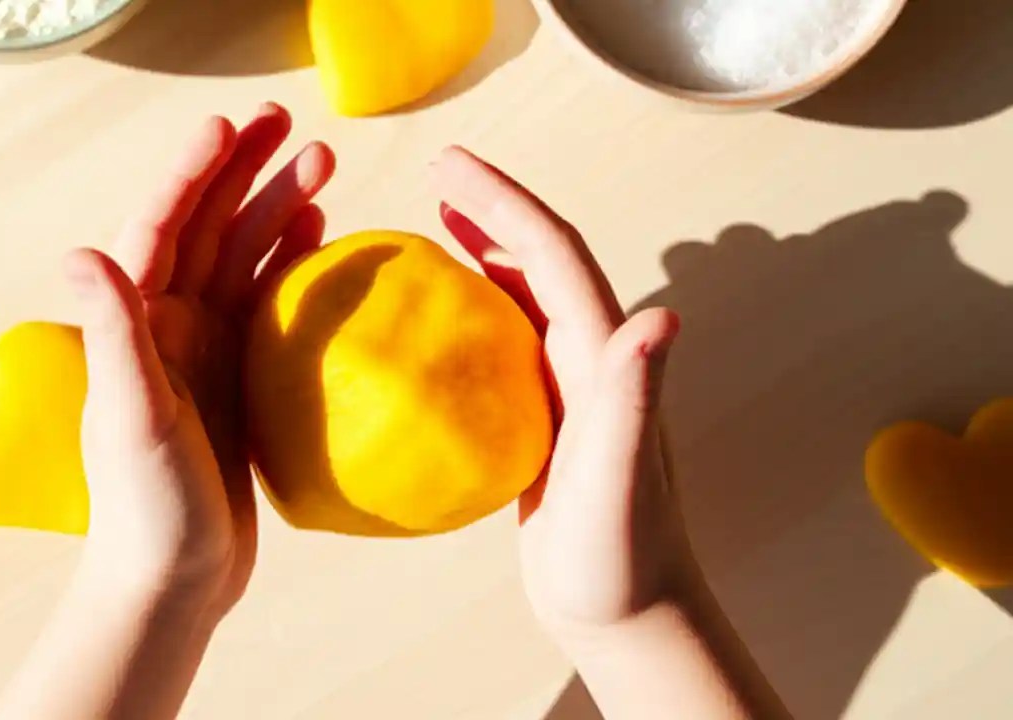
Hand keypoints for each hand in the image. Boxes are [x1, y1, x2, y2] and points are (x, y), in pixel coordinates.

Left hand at [65, 104, 334, 614]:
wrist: (174, 580)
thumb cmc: (146, 506)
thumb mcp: (131, 416)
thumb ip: (114, 334)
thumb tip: (82, 253)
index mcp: (138, 327)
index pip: (165, 230)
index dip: (193, 176)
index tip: (228, 129)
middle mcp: (170, 329)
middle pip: (210, 232)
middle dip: (245, 175)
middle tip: (291, 126)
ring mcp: (208, 353)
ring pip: (245, 262)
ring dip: (276, 212)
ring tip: (320, 167)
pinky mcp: (240, 381)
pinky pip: (269, 308)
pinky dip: (290, 268)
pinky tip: (316, 239)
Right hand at [432, 147, 689, 634]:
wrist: (626, 616)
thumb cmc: (618, 564)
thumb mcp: (619, 487)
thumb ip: (634, 403)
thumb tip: (659, 317)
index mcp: (606, 360)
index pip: (555, 257)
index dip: (504, 203)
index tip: (449, 166)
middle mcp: (595, 361)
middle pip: (542, 260)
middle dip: (494, 208)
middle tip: (436, 175)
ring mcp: (570, 390)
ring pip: (527, 298)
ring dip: (487, 252)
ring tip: (438, 224)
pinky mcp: (548, 421)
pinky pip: (507, 346)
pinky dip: (476, 314)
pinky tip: (441, 326)